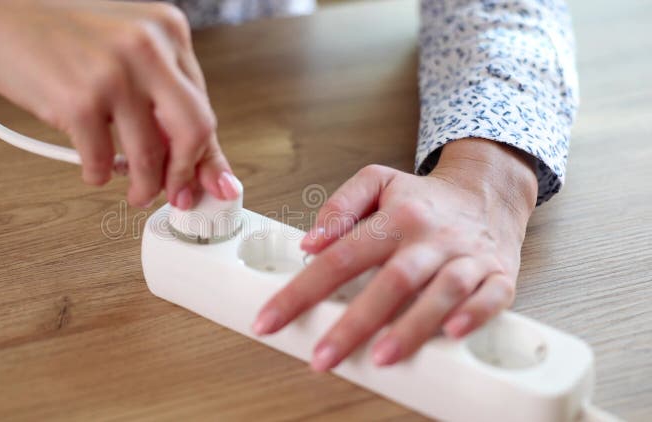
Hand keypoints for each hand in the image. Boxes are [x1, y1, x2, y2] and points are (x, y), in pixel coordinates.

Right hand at [0, 0, 239, 207]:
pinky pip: (100, 160)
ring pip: (150, 155)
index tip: (205, 179)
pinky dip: (97, 174)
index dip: (204, 152)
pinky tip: (93, 169)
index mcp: (168, 30)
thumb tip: (193, 157)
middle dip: (186, 174)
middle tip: (175, 195)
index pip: (203, 105)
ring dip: (144, 185)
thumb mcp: (126, 50)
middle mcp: (148, 47)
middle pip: (195, 131)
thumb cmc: (60, 36)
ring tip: (134, 190)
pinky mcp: (79, 100)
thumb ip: (161, 94)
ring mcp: (114, 73)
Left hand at [253, 138, 538, 369]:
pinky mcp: (499, 275)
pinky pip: (493, 297)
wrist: (489, 191)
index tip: (270, 321)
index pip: (341, 256)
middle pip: (392, 280)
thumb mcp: (377, 182)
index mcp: (397, 218)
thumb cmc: (425, 199)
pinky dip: (475, 315)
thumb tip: (310, 242)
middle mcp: (431, 238)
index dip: (302, 291)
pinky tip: (453, 336)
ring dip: (413, 327)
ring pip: (442, 291)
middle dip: (355, 323)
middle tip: (322, 357)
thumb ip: (339, 206)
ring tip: (381, 357)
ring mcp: (467, 257)